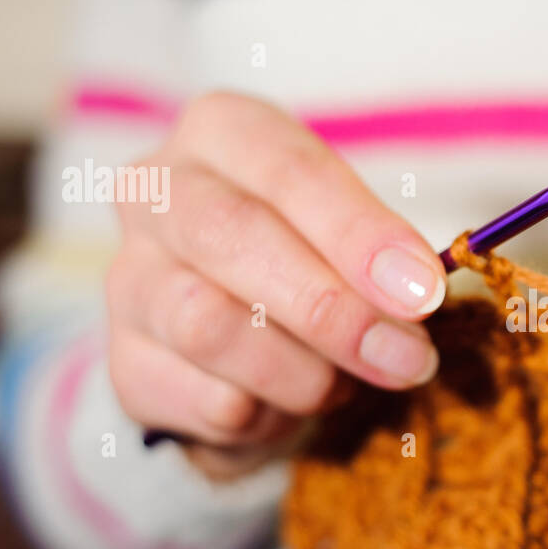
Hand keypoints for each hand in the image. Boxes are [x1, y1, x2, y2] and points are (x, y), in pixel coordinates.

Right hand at [106, 92, 445, 467]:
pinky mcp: (125, 363)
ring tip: (344, 385)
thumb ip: (382, 259)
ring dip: (303, 373)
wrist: (244, 345)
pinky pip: (204, 399)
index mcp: (223, 131)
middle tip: (405, 358)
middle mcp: (157, 190)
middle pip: (230, 237)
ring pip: (208, 325)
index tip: (422, 293)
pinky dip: (268, 417)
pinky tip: (288, 406)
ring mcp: (129, 278)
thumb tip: (416, 296)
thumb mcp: (355, 237)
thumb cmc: (314, 262)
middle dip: (332, 309)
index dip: (359, 234)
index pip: (289, 169)